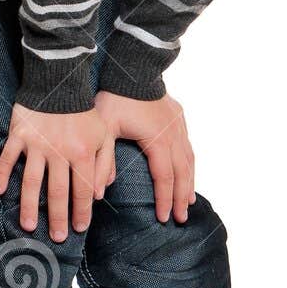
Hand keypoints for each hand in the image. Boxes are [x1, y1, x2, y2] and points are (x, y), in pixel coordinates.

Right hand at [0, 103, 116, 241]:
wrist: (60, 80)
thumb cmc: (85, 111)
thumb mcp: (104, 135)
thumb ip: (105, 164)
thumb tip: (100, 194)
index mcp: (83, 153)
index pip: (83, 190)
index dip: (81, 211)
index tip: (78, 228)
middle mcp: (60, 152)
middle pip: (58, 192)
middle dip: (57, 218)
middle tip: (56, 238)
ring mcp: (38, 144)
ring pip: (32, 181)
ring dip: (30, 206)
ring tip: (28, 226)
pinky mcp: (20, 134)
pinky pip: (8, 157)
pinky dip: (1, 173)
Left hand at [93, 90, 195, 222]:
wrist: (133, 68)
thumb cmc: (115, 97)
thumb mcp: (104, 129)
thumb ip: (101, 161)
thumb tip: (97, 192)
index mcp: (157, 141)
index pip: (164, 178)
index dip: (165, 200)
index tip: (164, 218)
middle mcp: (173, 135)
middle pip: (182, 174)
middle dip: (181, 198)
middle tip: (181, 219)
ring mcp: (179, 126)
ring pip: (189, 161)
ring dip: (189, 183)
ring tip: (189, 202)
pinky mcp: (179, 118)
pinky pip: (188, 147)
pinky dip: (190, 164)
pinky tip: (189, 172)